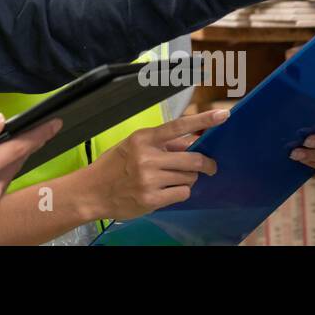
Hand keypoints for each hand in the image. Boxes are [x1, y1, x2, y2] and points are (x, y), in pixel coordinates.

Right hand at [77, 109, 227, 221]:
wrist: (91, 192)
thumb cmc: (114, 167)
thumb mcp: (133, 147)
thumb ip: (161, 144)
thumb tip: (191, 143)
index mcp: (143, 138)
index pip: (178, 126)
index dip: (203, 120)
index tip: (223, 115)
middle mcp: (147, 157)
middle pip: (193, 159)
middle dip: (206, 164)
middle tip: (210, 167)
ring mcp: (150, 179)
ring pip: (189, 178)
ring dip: (187, 179)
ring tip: (170, 180)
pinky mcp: (152, 199)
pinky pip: (182, 193)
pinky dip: (179, 192)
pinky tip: (165, 192)